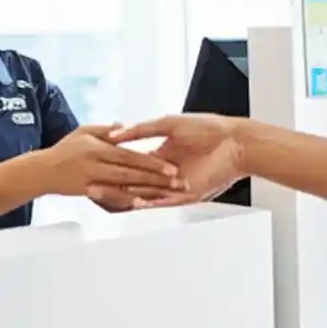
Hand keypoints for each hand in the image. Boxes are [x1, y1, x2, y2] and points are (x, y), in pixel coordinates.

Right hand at [34, 124, 187, 198]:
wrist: (41, 171)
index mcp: (99, 147)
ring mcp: (92, 180)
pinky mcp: (89, 192)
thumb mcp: (84, 131)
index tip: (170, 166)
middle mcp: (96, 164)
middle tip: (176, 180)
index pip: (130, 155)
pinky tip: (142, 204)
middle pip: (131, 172)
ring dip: (146, 191)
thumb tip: (126, 127)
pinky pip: (111, 198)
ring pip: (124, 187)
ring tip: (167, 194)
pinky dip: (126, 201)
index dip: (151, 162)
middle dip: (155, 177)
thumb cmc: (64, 149)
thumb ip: (107, 130)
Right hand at [107, 114, 247, 208]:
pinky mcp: (187, 195)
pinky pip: (165, 202)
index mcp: (160, 154)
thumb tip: (116, 132)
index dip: (113, 165)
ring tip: (106, 199)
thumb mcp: (168, 124)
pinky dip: (150, 203)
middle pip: (135, 181)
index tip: (93, 167)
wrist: (234, 141)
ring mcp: (175, 185)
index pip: (131, 163)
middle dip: (114, 184)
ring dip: (127, 197)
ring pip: (146, 194)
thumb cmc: (206, 128)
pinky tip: (134, 204)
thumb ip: (142, 129)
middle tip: (92, 187)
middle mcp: (165, 172)